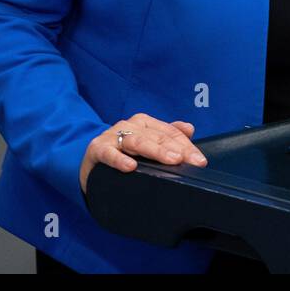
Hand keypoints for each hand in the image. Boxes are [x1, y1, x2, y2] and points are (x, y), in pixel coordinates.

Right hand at [79, 113, 207, 194]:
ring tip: (171, 160)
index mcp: (145, 123)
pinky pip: (109, 153)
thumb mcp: (145, 145)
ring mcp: (113, 136)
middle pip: (158, 136)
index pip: (170, 132)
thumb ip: (167, 136)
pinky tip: (131, 167)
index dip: (187, 146)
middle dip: (176, 149)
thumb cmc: (122, 154)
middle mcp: (130, 125)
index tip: (200, 161)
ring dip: (156, 151)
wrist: (89, 163)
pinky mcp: (97, 149)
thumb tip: (190, 129)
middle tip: (190, 161)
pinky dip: (120, 159)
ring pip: (138, 141)